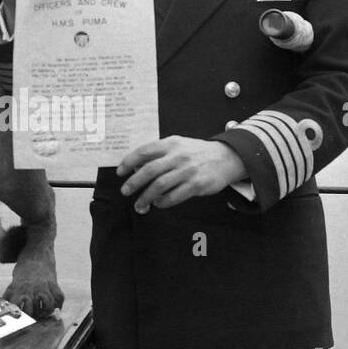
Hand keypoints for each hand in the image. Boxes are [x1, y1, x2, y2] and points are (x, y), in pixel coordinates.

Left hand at [117, 137, 246, 212]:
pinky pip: (174, 196)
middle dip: (133, 183)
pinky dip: (162, 202)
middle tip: (125, 191)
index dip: (129, 162)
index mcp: (171, 144)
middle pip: (149, 170)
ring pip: (159, 186)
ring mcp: (188, 171)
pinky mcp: (197, 184)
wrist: (227, 157)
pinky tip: (158, 203)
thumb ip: (159, 153)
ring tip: (139, 205)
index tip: (120, 172)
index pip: (144, 151)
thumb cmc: (197, 153)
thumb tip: (137, 167)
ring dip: (145, 197)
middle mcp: (178, 156)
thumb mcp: (178, 145)